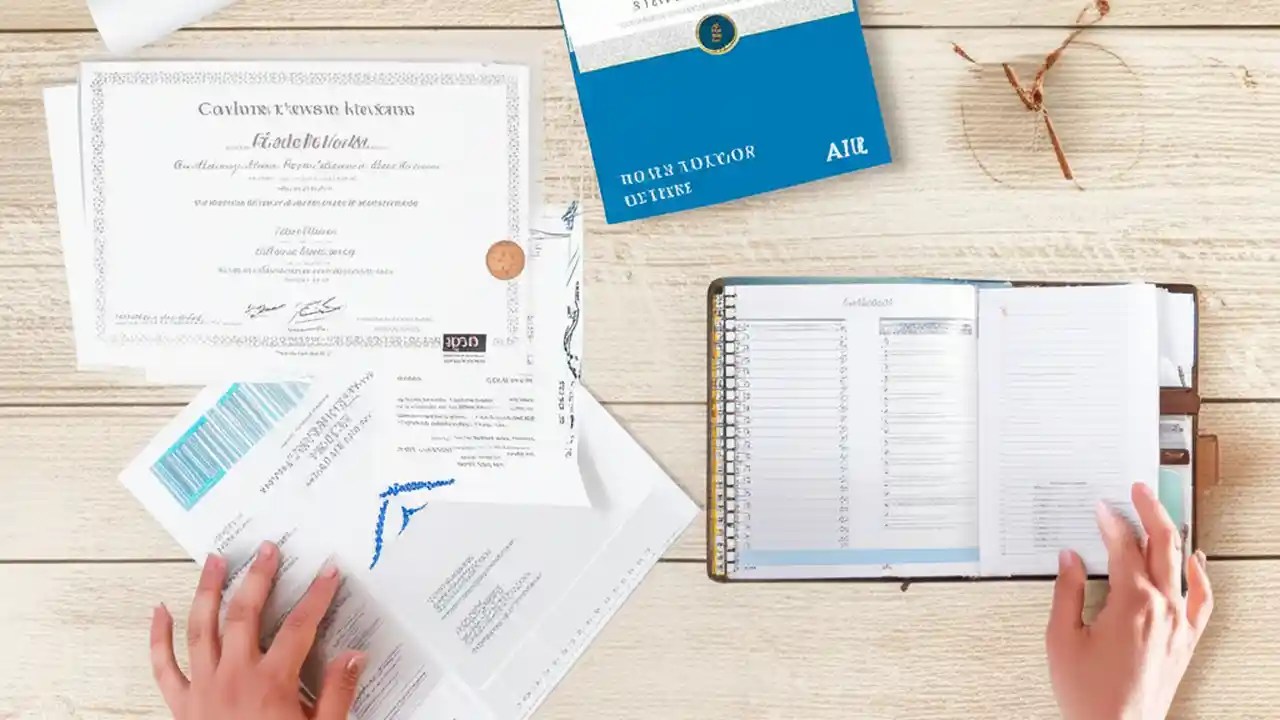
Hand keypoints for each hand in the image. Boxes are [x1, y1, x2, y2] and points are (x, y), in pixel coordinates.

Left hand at [149, 542, 365, 719]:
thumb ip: (337, 694)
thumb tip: (353, 656)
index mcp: (271, 685)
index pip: (299, 627)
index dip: (316, 596)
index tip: (328, 574)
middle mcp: (233, 678)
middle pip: (245, 614)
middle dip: (259, 577)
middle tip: (268, 551)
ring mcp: (203, 689)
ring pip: (201, 628)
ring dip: (207, 590)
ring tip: (214, 562)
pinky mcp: (181, 705)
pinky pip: (163, 666)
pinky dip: (158, 636)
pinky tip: (160, 611)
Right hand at [1046, 483, 1213, 719]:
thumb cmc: (1090, 693)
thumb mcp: (1062, 638)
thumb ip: (1066, 592)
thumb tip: (1070, 559)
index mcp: (1131, 603)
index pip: (1122, 547)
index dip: (1110, 522)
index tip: (1101, 508)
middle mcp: (1162, 609)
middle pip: (1160, 545)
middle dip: (1148, 511)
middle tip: (1139, 490)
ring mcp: (1178, 624)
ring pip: (1181, 566)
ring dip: (1172, 535)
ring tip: (1162, 515)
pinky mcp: (1185, 640)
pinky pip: (1203, 600)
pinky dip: (1201, 576)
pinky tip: (1196, 561)